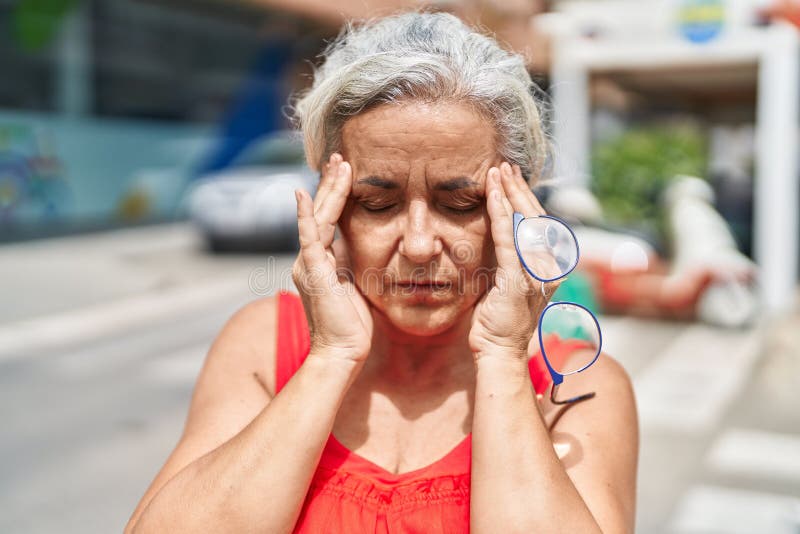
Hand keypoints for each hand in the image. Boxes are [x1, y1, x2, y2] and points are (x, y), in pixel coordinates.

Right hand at [293, 153, 372, 363]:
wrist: (342, 352)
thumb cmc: (352, 326)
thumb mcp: (353, 286)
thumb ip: (349, 265)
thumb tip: (356, 250)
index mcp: (319, 262)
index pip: (329, 220)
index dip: (336, 196)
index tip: (346, 173)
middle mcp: (309, 259)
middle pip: (322, 212)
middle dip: (332, 184)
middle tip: (340, 157)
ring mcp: (307, 263)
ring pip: (318, 217)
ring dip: (328, 189)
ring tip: (338, 164)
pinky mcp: (311, 270)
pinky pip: (308, 236)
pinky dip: (306, 214)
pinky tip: (304, 194)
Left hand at [468, 162, 559, 360]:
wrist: (499, 353)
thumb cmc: (499, 321)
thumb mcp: (509, 283)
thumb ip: (512, 259)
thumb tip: (504, 235)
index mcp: (550, 267)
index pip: (539, 223)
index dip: (525, 198)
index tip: (512, 177)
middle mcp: (549, 268)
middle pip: (535, 217)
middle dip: (518, 189)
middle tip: (504, 166)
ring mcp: (536, 274)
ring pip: (523, 222)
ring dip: (508, 194)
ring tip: (496, 171)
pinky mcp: (517, 280)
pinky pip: (507, 239)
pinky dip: (499, 214)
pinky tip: (490, 194)